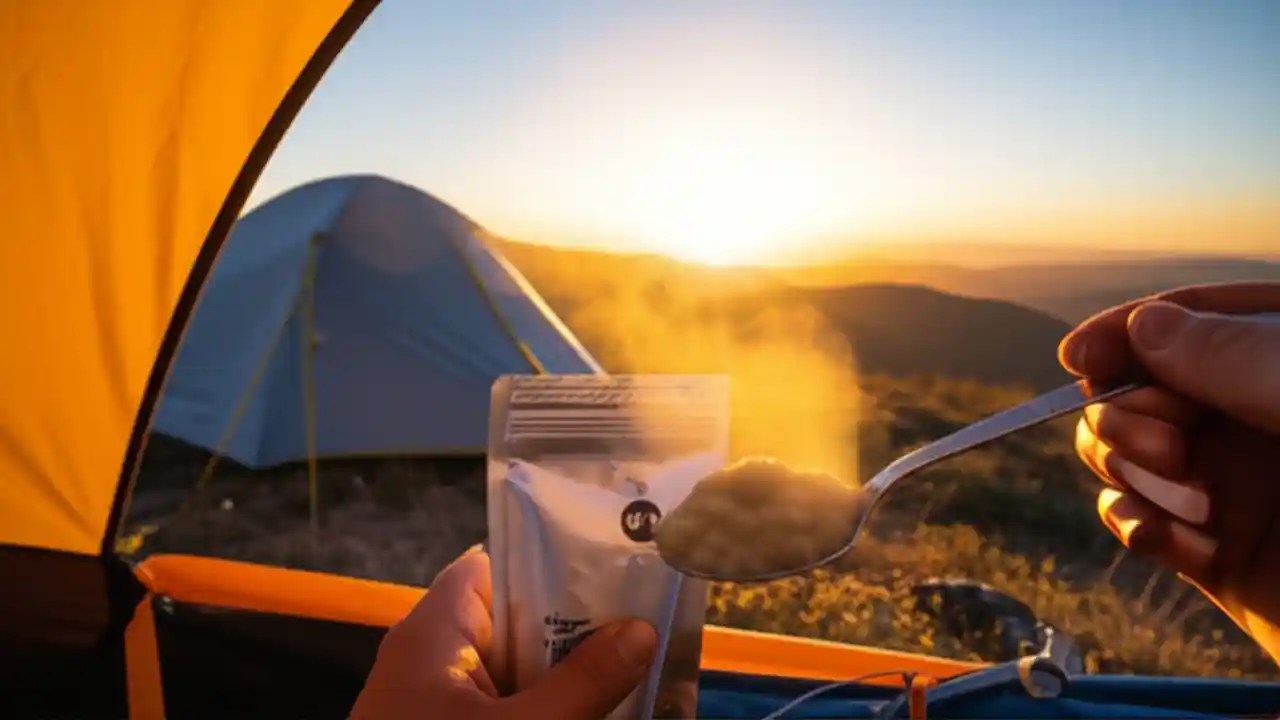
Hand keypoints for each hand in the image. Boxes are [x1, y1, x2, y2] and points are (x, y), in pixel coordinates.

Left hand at [351, 548, 658, 719]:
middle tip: (646, 626)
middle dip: (577, 628)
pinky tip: (595, 715)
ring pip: (517, 675)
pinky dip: (546, 713)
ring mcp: (438, 707)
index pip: (493, 568)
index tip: (617, 570)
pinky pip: (504, 712)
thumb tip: (642, 630)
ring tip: (641, 670)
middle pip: (515, 622)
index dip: (550, 563)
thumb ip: (584, 683)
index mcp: (435, 633)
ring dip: (568, 679)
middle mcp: (433, 661)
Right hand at [1058, 282, 1279, 660]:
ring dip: (1132, 475)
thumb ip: (1230, 353)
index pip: (1191, 320)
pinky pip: (1137, 522)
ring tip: (1191, 508)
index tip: (1079, 355)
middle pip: (1141, 387)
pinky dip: (1136, 528)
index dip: (1129, 330)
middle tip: (1169, 450)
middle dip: (1130, 414)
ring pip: (1126, 453)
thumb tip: (1143, 327)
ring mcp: (1233, 482)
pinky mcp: (1216, 551)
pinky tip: (1172, 543)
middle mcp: (1253, 417)